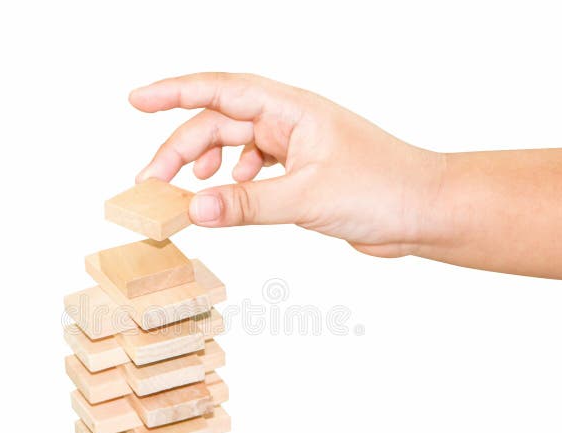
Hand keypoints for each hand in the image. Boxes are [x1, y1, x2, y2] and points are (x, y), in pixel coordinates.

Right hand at [129, 72, 445, 257]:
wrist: (424, 212)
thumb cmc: (384, 189)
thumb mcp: (307, 197)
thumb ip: (247, 204)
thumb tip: (194, 210)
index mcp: (292, 109)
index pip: (222, 91)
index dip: (175, 92)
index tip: (137, 99)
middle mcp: (290, 122)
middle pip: (219, 125)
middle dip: (180, 149)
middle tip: (151, 183)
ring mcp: (295, 148)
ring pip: (233, 149)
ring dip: (204, 168)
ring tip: (182, 193)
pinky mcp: (301, 175)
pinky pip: (252, 173)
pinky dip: (232, 184)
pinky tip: (227, 198)